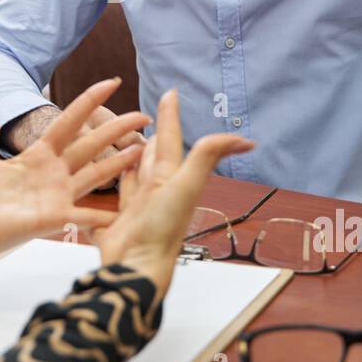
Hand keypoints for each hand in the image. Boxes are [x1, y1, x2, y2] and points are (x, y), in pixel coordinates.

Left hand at [0, 78, 149, 266]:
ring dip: (122, 162)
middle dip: (118, 129)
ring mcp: (57, 194)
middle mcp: (53, 173)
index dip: (89, 102)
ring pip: (97, 173)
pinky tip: (130, 211)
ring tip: (145, 149)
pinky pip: (87, 215)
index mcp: (37, 156)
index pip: (69, 122)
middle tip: (144, 117)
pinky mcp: (54, 216)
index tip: (111, 83)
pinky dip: (107, 215)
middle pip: (92, 144)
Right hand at [92, 89, 253, 294]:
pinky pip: (117, 193)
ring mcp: (138, 204)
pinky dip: (117, 180)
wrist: (137, 267)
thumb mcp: (186, 185)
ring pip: (137, 172)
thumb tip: (247, 138)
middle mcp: (156, 189)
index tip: (172, 93)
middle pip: (155, 155)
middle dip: (155, 135)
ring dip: (135, 156)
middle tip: (152, 115)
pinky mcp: (118, 218)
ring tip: (132, 139)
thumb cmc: (162, 228)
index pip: (171, 139)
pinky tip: (114, 172)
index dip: (171, 116)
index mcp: (172, 177)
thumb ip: (208, 156)